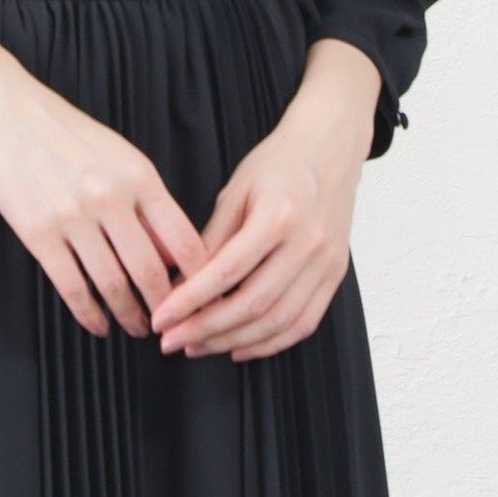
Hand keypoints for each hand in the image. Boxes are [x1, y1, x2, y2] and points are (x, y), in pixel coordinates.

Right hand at [0, 60, 210, 340]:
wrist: (5, 111)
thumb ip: (147, 200)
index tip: (197, 296)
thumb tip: (174, 253)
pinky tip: (97, 323)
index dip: (196, 278)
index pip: (184, 240)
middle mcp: (111, 196)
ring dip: (129, 315)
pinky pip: (72, 287)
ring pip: (113, 285)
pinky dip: (89, 314)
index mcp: (138, 174)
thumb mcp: (119, 154)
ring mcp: (73, 216)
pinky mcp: (39, 233)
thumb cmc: (65, 132)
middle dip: (164, 307)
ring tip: (135, 327)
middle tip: (168, 324)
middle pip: (151, 271)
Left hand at [147, 110, 363, 362]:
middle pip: (252, 304)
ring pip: (277, 322)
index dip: (190, 301)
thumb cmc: (277, 164)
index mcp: (278, 217)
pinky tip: (240, 347)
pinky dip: (270, 343)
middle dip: (206, 329)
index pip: (226, 272)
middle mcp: (306, 245)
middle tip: (172, 340)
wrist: (328, 150)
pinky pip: (304, 324)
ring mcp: (325, 264)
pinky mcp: (335, 277)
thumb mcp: (235, 191)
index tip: (162, 317)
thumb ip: (211, 238)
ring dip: (234, 341)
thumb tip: (178, 283)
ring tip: (198, 346)